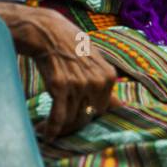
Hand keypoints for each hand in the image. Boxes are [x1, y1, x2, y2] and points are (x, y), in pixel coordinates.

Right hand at [26, 8, 119, 140]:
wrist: (48, 32)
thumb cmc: (71, 47)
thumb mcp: (94, 62)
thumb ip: (105, 85)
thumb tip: (121, 105)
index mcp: (108, 77)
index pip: (101, 110)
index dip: (86, 115)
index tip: (75, 117)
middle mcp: (96, 82)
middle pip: (86, 117)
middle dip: (72, 124)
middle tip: (60, 127)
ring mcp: (79, 85)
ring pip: (71, 119)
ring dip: (59, 128)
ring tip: (47, 129)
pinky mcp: (59, 86)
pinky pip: (57, 117)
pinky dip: (51, 128)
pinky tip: (46, 134)